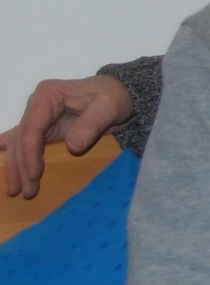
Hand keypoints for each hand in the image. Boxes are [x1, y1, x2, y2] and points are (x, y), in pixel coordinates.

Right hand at [1, 75, 134, 198]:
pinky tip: (0, 162)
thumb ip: (91, 125)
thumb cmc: (116, 97)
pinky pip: (23, 141)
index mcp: (49, 95)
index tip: (34, 175)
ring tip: (17, 191)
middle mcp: (37, 104)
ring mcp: (39, 115)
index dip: (30, 153)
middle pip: (22, 138)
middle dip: (21, 167)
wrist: (121, 92)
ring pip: (19, 143)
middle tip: (26, 192)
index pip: (31, 128)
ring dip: (17, 167)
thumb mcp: (110, 107)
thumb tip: (72, 148)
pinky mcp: (44, 126)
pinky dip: (13, 155)